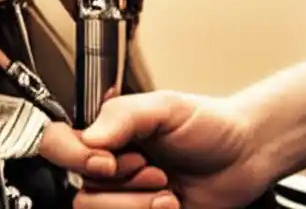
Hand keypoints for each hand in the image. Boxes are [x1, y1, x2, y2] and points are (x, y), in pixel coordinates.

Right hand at [39, 91, 270, 208]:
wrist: (247, 157)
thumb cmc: (209, 126)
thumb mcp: (165, 107)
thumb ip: (122, 115)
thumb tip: (89, 137)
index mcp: (104, 135)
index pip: (58, 147)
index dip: (76, 159)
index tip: (108, 161)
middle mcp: (108, 169)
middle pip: (81, 193)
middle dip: (123, 188)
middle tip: (154, 171)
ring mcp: (125, 199)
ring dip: (139, 206)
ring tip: (166, 191)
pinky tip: (172, 205)